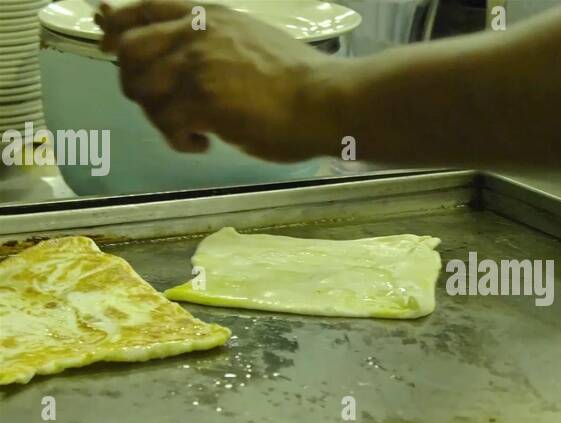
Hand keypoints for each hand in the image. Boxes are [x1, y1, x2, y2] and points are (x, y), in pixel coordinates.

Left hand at [97, 0, 339, 161]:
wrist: (326, 100)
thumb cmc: (301, 79)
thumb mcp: (252, 39)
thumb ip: (216, 42)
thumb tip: (190, 57)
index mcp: (207, 16)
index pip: (143, 9)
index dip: (116, 25)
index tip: (106, 41)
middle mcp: (195, 34)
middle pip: (128, 51)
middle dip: (135, 82)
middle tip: (162, 106)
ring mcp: (196, 66)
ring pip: (141, 91)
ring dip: (158, 115)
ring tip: (189, 130)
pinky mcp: (201, 101)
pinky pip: (165, 124)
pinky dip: (179, 140)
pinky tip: (203, 145)